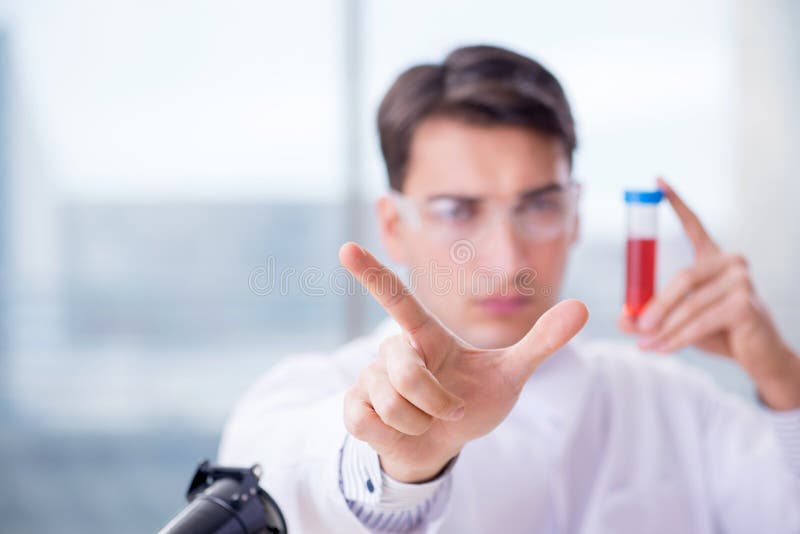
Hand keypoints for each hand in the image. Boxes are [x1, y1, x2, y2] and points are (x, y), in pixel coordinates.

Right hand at [339, 242, 588, 481]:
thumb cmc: (472, 401)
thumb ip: (541, 341)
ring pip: (389, 403)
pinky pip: (366, 421)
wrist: (443, 445)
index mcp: (426, 335)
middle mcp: (393, 350)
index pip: (397, 300)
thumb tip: (582, 307)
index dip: (372, 274)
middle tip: (450, 409)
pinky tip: (399, 430)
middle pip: (405, 373)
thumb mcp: (510, 373)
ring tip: (425, 420)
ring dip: (419, 422)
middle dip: (436, 402)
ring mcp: (369, 378)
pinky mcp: (353, 408)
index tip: (346, 248)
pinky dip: (394, 434)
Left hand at [619, 178, 799, 408]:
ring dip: (663, 328)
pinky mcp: (745, 305)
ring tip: (644, 344)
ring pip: (689, 304)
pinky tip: (662, 348)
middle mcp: (730, 262)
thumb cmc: (718, 332)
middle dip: (655, 306)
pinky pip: (700, 321)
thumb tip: (621, 319)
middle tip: (635, 327)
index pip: (694, 224)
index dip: (676, 201)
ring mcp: (741, 281)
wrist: (758, 356)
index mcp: (714, 257)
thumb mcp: (679, 322)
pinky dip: (677, 338)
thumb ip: (650, 318)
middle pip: (682, 279)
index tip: (657, 180)